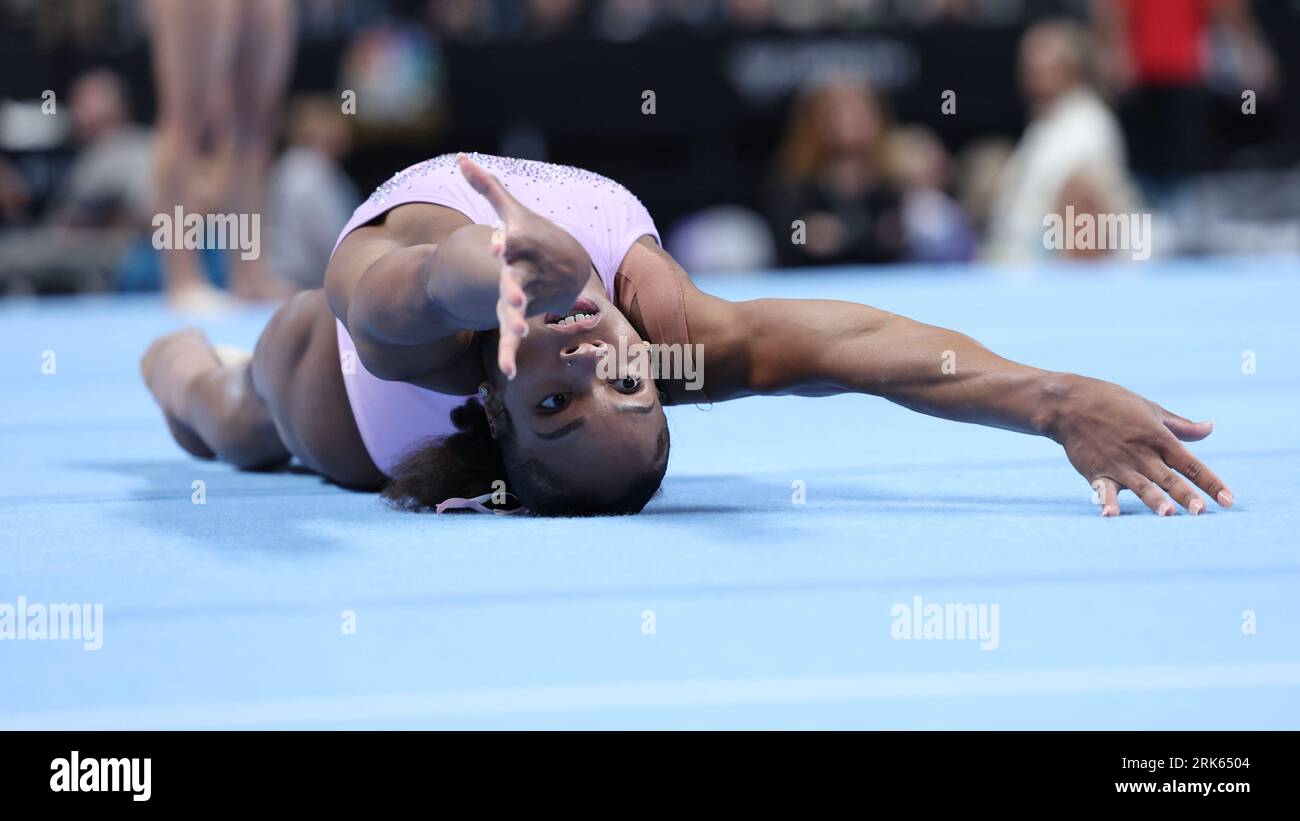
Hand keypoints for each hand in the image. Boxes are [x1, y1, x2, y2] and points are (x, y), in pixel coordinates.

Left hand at [457, 153, 590, 378]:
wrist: (568, 265)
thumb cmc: (534, 234)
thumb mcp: (511, 210)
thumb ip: (486, 187)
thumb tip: (459, 156)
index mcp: (523, 243)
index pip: (516, 240)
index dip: (508, 242)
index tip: (498, 243)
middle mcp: (526, 270)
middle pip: (520, 279)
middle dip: (517, 286)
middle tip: (514, 295)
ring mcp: (526, 294)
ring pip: (520, 310)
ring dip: (518, 323)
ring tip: (518, 333)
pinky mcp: (520, 314)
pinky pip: (512, 334)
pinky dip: (510, 352)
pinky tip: (508, 371)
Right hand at [1047, 376, 1234, 516]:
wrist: (1070, 404)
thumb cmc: (1112, 403)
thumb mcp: (1151, 409)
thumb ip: (1182, 426)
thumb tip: (1210, 428)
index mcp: (1158, 437)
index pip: (1191, 464)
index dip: (1211, 482)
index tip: (1229, 500)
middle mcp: (1141, 453)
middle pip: (1169, 478)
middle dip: (1186, 494)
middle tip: (1201, 511)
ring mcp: (1119, 464)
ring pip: (1142, 486)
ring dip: (1154, 500)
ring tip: (1167, 513)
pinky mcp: (1097, 472)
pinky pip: (1104, 490)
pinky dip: (1106, 501)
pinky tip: (1110, 514)